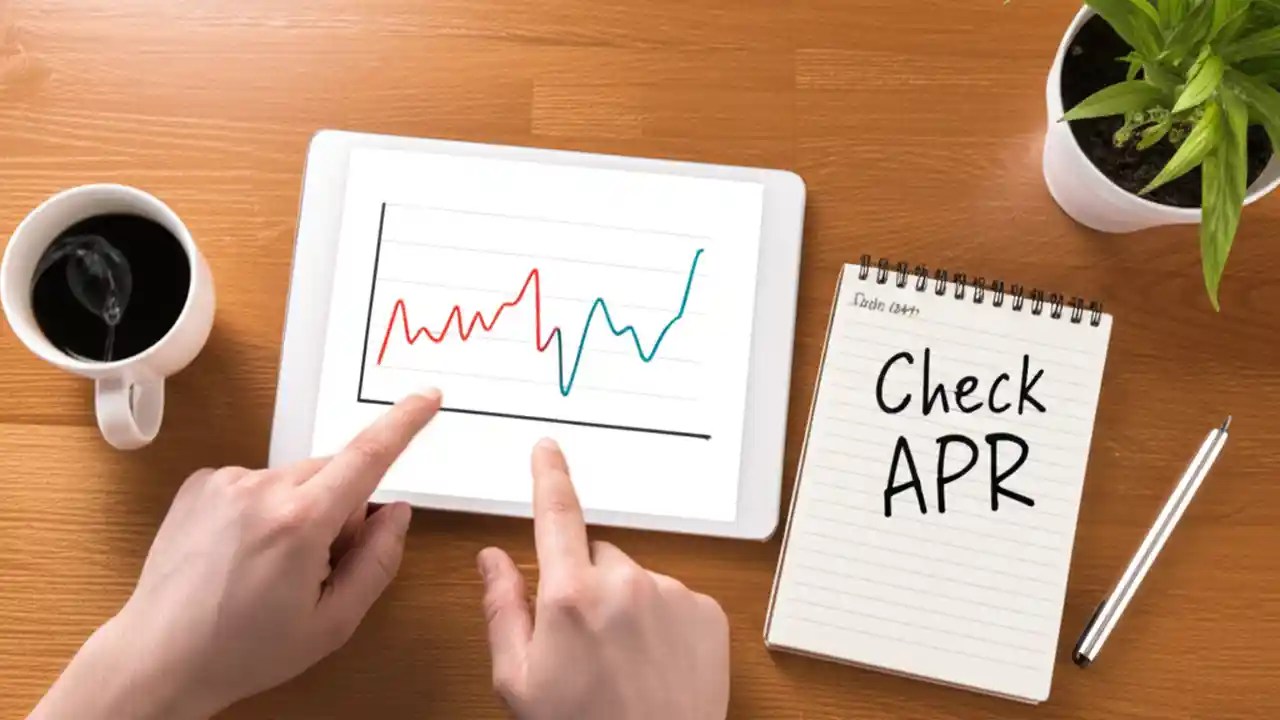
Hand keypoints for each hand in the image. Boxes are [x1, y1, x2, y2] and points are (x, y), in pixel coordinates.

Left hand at [30, 391, 441, 719]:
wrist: (159, 659)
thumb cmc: (244, 650)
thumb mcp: (333, 623)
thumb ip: (377, 561)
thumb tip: (397, 512)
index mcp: (300, 522)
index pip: (366, 457)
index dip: (403, 424)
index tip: (426, 399)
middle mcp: (261, 488)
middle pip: (333, 474)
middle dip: (341, 510)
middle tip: (319, 567)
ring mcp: (226, 482)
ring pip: (295, 480)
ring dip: (301, 510)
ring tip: (269, 568)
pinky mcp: (201, 483)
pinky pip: (258, 483)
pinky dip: (265, 509)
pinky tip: (242, 553)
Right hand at [477, 439, 730, 719]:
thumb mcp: (517, 680)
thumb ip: (503, 610)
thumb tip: (492, 560)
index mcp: (571, 596)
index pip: (556, 514)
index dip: (548, 475)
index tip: (546, 449)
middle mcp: (624, 584)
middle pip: (595, 556)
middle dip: (584, 584)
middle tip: (581, 640)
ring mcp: (670, 594)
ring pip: (636, 580)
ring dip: (626, 606)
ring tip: (622, 660)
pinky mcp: (705, 611)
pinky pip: (673, 598)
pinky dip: (662, 621)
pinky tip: (654, 661)